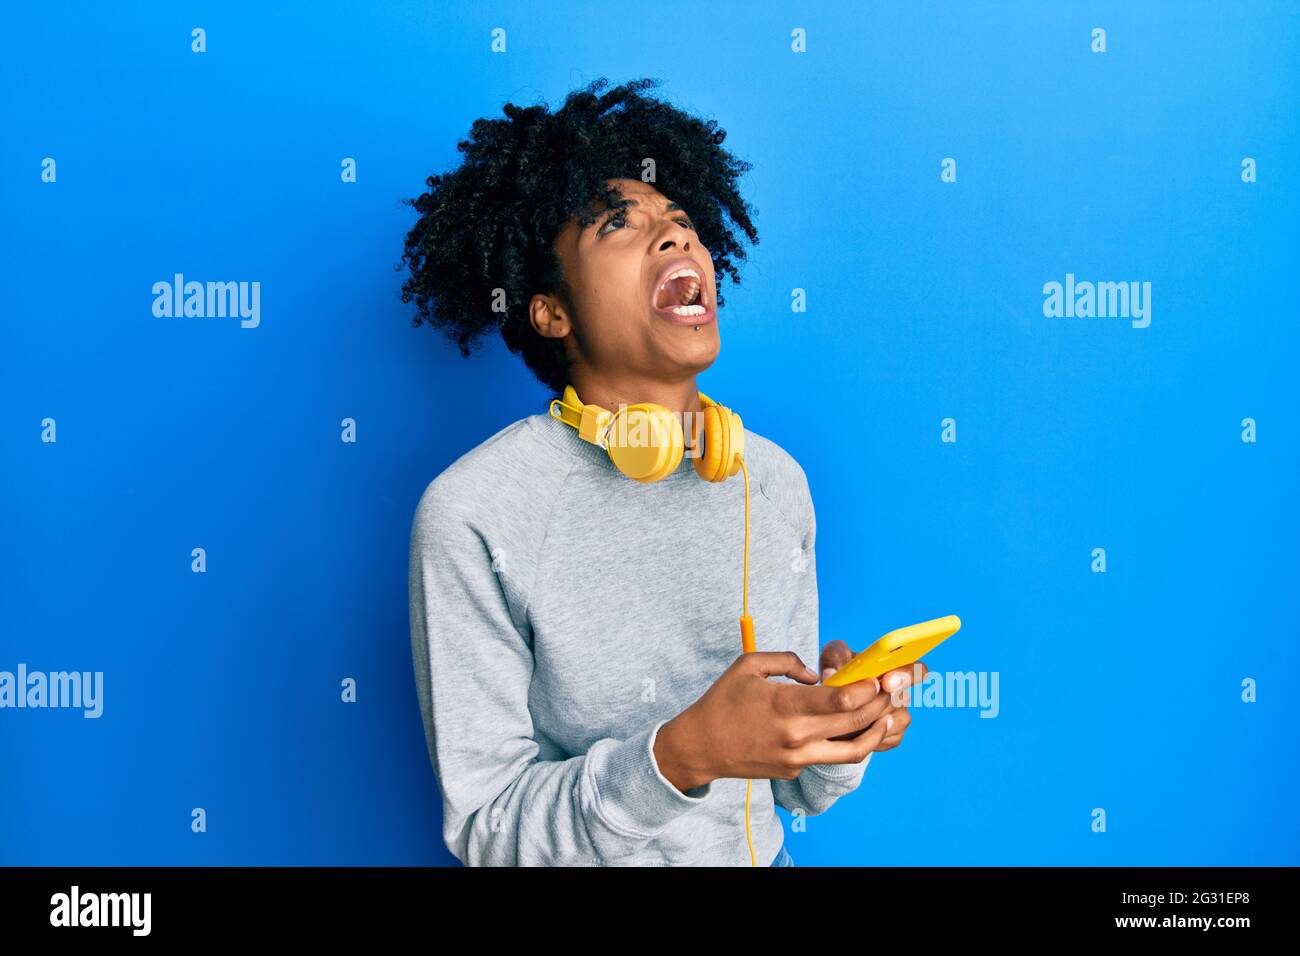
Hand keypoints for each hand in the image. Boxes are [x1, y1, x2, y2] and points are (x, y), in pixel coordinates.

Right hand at [654, 651, 897, 791]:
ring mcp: (797, 758)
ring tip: (885, 716)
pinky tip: (851, 727)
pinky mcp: (794, 771)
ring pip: (853, 751)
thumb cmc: (722, 702)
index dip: (867, 688)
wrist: (700, 747)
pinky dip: (844, 742)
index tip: (877, 677)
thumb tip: (816, 673)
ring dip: (875, 732)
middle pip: (855, 724)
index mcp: (785, 705)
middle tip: (890, 691)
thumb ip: (787, 661)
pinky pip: (827, 756)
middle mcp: (796, 736)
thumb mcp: (748, 666)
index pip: (842, 700)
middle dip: (880, 705)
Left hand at [819, 640, 926, 751]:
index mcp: (894, 667)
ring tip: (846, 715)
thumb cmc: (838, 669)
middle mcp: (901, 691)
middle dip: (879, 702)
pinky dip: (868, 736)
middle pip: (901, 699)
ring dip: (869, 720)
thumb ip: (834, 659)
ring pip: (894, 721)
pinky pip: (886, 738)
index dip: (907, 676)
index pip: (916, 669)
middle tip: (858, 704)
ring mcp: (898, 714)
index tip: (887, 682)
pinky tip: (850, 729)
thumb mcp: (833, 657)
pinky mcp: (893, 735)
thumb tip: (831, 673)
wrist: (830, 697)